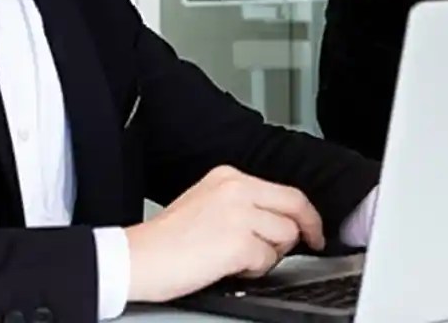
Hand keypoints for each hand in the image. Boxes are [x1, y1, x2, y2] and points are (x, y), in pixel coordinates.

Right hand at [124, 165, 325, 302]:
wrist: (135, 259)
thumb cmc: (166, 241)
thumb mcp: (206, 203)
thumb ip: (243, 205)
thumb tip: (278, 221)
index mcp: (229, 177)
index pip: (285, 191)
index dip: (305, 213)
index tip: (311, 228)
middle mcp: (237, 188)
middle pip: (295, 206)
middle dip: (305, 230)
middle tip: (307, 245)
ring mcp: (239, 214)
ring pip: (285, 236)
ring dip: (270, 254)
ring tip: (240, 259)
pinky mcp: (238, 242)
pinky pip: (267, 259)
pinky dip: (255, 269)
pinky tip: (231, 267)